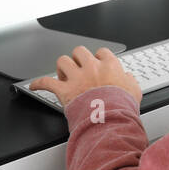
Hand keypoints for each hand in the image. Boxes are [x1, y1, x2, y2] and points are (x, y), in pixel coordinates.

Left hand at [27, 45, 142, 107]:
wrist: (109, 118)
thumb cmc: (122, 106)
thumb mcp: (134, 91)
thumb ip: (130, 81)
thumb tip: (128, 77)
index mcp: (109, 66)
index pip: (101, 52)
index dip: (98, 57)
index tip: (98, 63)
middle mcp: (91, 67)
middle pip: (79, 51)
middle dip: (78, 58)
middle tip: (79, 67)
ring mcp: (76, 78)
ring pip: (62, 61)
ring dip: (62, 67)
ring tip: (63, 74)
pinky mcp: (64, 90)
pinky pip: (46, 82)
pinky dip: (38, 83)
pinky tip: (34, 85)